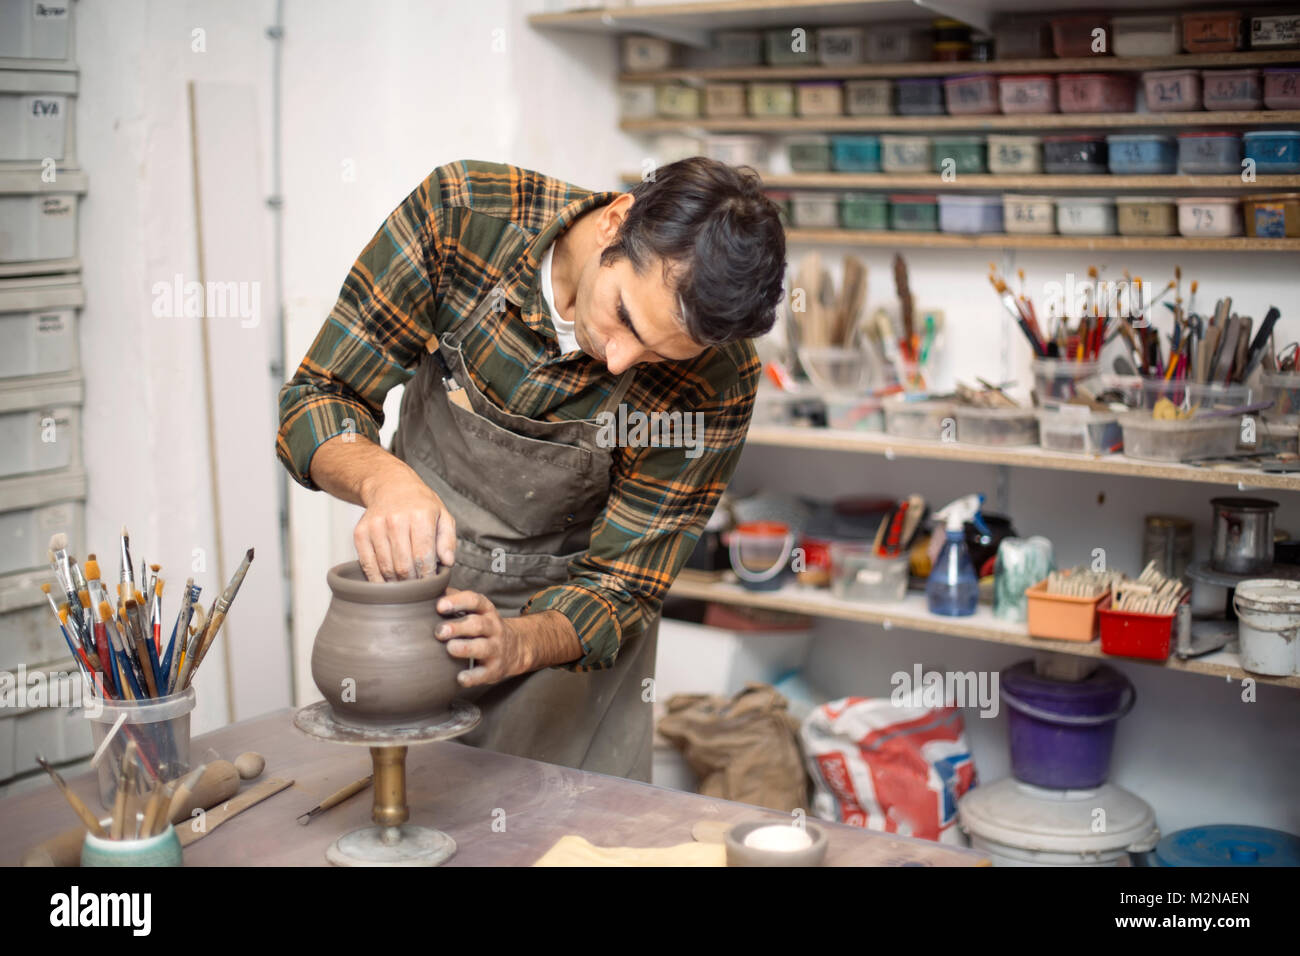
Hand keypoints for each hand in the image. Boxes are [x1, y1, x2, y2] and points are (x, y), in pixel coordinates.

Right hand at [354, 463, 455, 581]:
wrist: (389, 485)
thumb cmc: (419, 504)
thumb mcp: (442, 516)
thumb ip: (448, 540)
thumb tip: (447, 562)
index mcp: (420, 516)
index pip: (423, 556)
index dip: (427, 576)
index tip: (430, 583)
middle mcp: (396, 520)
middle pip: (403, 566)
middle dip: (412, 583)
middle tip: (417, 588)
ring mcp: (375, 527)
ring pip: (386, 568)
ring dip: (395, 583)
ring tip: (404, 584)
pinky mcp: (360, 533)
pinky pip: (367, 564)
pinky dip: (377, 579)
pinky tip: (386, 581)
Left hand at [435, 588, 531, 687]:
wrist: (516, 648)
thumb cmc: (485, 627)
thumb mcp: (478, 610)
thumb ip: (457, 599)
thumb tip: (431, 588)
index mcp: (486, 611)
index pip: (475, 601)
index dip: (458, 602)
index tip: (439, 606)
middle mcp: (493, 628)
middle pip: (477, 625)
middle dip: (458, 627)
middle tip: (439, 631)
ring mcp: (495, 649)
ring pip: (482, 648)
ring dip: (465, 648)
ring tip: (450, 648)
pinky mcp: (495, 669)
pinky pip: (484, 674)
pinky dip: (472, 677)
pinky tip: (460, 678)